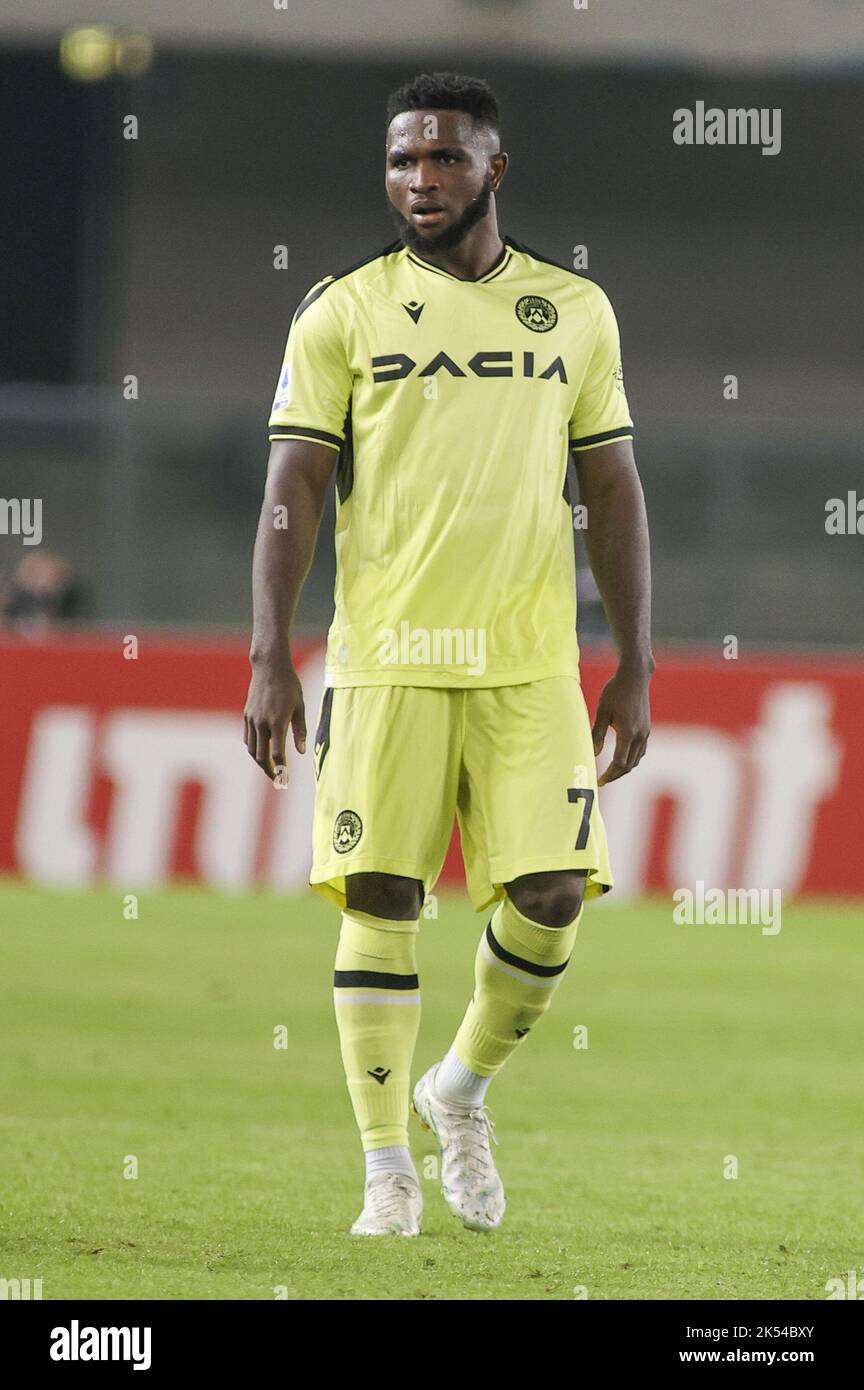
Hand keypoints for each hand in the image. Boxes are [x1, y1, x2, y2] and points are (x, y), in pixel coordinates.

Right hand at [243, 658, 305, 780]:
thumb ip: (300, 731)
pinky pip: (248, 738)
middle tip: (277, 780)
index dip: (281, 769)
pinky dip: (254, 748)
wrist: (270, 667)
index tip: (284, 780)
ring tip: (270, 769)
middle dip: (269, 770)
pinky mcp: (246, 715)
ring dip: (260, 762)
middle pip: (261, 756)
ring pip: (252, 749)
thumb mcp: (300, 707)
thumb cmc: (289, 686)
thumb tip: (301, 752)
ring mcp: (252, 719)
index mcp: (277, 722)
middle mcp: (262, 723)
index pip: (277, 753)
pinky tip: (261, 751)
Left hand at [592, 663, 651, 785]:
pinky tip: (622, 758)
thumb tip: (593, 753)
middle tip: (602, 780)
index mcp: (628, 733)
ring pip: (637, 759)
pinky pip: (641, 750)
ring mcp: (645, 732)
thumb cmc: (615, 691)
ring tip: (610, 772)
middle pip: (629, 765)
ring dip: (624, 768)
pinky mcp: (647, 728)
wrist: (635, 676)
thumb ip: (597, 734)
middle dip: (616, 775)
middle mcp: (640, 735)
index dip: (609, 775)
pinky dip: (632, 758)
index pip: (620, 763)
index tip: (599, 780)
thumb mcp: (602, 711)